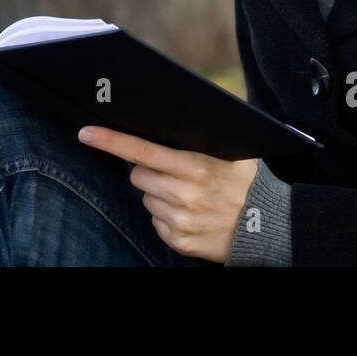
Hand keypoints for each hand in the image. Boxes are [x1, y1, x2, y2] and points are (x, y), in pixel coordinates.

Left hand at [77, 125, 259, 262]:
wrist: (270, 227)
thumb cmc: (249, 183)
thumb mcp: (233, 152)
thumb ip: (202, 137)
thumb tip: (176, 113)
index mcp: (195, 167)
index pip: (142, 151)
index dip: (111, 141)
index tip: (86, 133)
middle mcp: (184, 195)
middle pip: (138, 176)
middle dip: (149, 171)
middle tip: (174, 171)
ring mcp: (180, 221)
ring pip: (146, 199)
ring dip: (159, 195)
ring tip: (190, 196)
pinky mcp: (180, 242)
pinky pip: (156, 222)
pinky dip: (167, 217)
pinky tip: (191, 214)